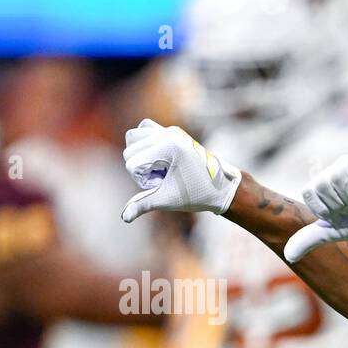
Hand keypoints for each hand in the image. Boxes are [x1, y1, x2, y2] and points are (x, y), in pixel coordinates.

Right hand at [121, 119, 241, 222]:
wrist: (223, 187)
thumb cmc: (197, 195)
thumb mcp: (168, 200)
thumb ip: (143, 205)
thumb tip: (124, 218)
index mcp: (169, 147)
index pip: (131, 164)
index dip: (145, 180)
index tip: (166, 184)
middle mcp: (169, 134)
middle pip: (129, 149)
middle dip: (143, 167)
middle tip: (166, 177)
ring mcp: (171, 130)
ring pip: (133, 137)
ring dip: (142, 155)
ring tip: (164, 168)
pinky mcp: (173, 130)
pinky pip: (144, 128)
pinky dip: (145, 142)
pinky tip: (160, 157)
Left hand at [284, 154, 347, 263]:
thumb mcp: (336, 231)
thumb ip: (311, 238)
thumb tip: (289, 256)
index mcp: (323, 185)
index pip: (310, 192)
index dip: (326, 209)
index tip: (342, 215)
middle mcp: (334, 171)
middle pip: (323, 185)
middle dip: (341, 205)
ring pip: (338, 178)